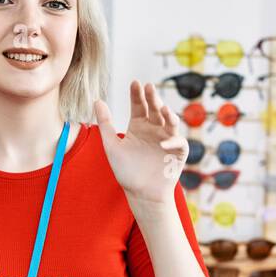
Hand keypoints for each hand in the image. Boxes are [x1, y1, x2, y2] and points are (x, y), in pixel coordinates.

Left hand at [92, 80, 187, 203]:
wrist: (140, 194)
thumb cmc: (126, 171)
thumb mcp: (112, 146)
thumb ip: (106, 124)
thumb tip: (97, 100)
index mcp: (139, 126)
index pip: (138, 105)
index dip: (137, 94)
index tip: (135, 83)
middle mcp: (154, 129)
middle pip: (155, 109)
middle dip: (153, 98)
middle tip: (149, 88)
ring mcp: (167, 139)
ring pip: (170, 122)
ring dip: (168, 114)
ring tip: (163, 109)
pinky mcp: (177, 152)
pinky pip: (178, 142)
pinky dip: (172, 141)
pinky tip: (163, 142)